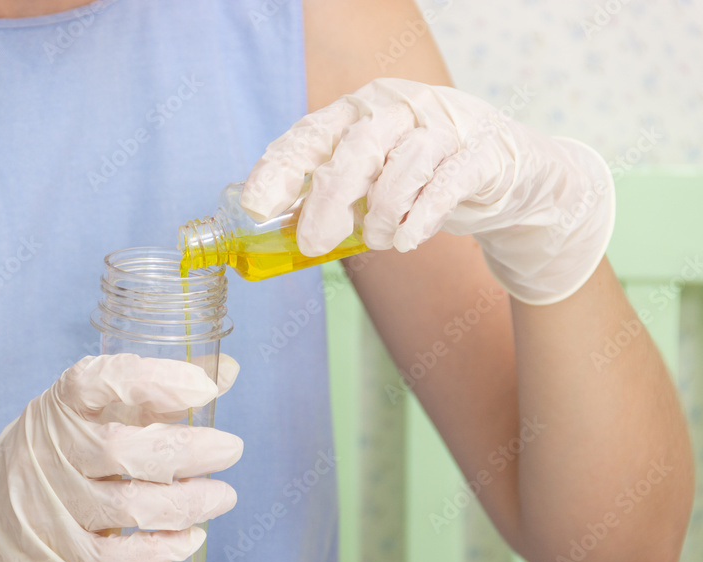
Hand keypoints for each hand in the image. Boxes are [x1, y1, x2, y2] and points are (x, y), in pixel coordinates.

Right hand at [0, 354, 242, 561]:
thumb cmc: (55, 455)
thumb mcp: (91, 413)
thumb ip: (157, 392)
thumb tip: (226, 371)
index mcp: (59, 405)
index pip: (97, 381)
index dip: (155, 378)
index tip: (203, 385)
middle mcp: (52, 451)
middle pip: (123, 449)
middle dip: (188, 449)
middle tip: (231, 448)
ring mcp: (54, 505)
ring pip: (129, 506)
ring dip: (187, 502)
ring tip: (224, 495)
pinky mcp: (62, 552)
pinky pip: (118, 557)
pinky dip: (161, 548)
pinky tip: (192, 536)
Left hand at [240, 78, 614, 304]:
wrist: (513, 176)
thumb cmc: (427, 177)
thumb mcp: (373, 179)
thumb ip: (334, 195)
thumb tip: (284, 231)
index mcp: (362, 109)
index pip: (312, 134)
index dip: (280, 169)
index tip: (256, 206)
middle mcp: (401, 107)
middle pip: (354, 149)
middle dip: (327, 204)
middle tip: (314, 245)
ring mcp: (445, 127)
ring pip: (401, 166)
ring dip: (381, 215)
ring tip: (378, 240)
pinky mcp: (484, 153)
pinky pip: (447, 183)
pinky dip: (421, 217)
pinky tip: (406, 240)